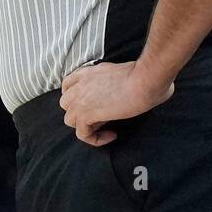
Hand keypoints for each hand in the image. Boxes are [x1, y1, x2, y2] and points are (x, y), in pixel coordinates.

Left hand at [59, 60, 173, 145]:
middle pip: (66, 104)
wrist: (145, 80)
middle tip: (103, 116)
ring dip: (86, 125)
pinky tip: (112, 135)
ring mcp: (80, 99)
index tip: (96, 104)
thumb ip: (116, 79)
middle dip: (80, 112)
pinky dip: (96, 139)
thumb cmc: (144, 75)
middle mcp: (80, 84)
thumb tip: (131, 89)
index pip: (68, 85)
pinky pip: (82, 134)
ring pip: (70, 120)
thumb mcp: (123, 72)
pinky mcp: (86, 114)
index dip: (77, 97)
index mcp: (88, 72)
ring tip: (106, 125)